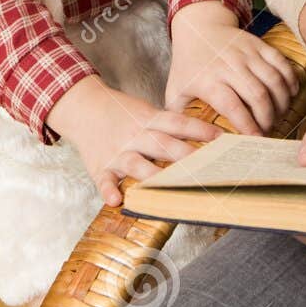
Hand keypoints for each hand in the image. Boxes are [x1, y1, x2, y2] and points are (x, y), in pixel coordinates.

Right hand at [46, 74, 219, 206]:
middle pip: (162, 145)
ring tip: (168, 186)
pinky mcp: (101, 166)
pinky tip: (116, 200)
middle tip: (205, 168)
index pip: (178, 123)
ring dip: (152, 175)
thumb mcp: (147, 112)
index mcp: (149, 119)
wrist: (83, 106)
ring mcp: (118, 151)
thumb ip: (170, 126)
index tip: (222, 138)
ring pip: (137, 163)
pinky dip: (109, 190)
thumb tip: (206, 139)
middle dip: (184, 156)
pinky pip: (105, 180)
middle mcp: (136, 134)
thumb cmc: (123, 113)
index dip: (200, 130)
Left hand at [166, 2, 298, 133]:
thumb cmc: (188, 64)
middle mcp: (229, 65)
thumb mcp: (176, 89)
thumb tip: (188, 144)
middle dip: (267, 118)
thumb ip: (180, 117)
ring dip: (281, 102)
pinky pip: (280, 62)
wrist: (199, 27)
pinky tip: (291, 94)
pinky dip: (289, 79)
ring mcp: (246, 53)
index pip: (231, 105)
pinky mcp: (259, 44)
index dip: (247, 125)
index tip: (255, 140)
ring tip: (279, 116)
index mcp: (208, 79)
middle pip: (257, 94)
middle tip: (269, 131)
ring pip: (272, 79)